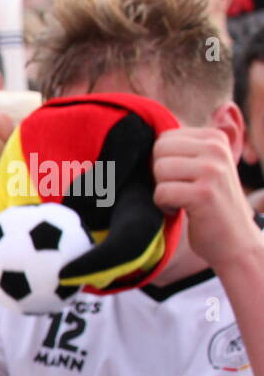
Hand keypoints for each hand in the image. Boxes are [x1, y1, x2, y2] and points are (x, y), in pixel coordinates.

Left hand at [152, 126, 263, 271]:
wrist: (235, 242)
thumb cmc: (209, 205)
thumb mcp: (203, 167)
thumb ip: (182, 150)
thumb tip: (141, 133)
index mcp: (215, 137)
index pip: (164, 138)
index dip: (163, 163)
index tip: (182, 179)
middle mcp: (217, 149)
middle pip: (159, 151)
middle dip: (160, 176)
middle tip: (180, 190)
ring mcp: (213, 170)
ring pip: (158, 170)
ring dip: (163, 191)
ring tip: (182, 200)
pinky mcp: (204, 193)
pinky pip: (161, 192)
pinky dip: (164, 206)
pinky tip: (182, 210)